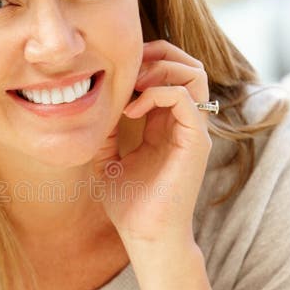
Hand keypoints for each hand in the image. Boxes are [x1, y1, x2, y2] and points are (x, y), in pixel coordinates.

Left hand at [92, 39, 211, 246]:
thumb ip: (107, 132)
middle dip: (158, 53)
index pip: (170, 72)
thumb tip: (94, 106)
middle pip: (188, 64)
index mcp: (168, 124)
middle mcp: (186, 123)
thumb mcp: (109, 159)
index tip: (116, 69)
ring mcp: (194, 131)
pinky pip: (185, 99)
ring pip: (195, 73)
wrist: (144, 236)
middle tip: (127, 66)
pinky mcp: (195, 142)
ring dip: (160, 68)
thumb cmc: (130, 205)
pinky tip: (131, 109)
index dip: (146, 60)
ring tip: (132, 83)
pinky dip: (157, 93)